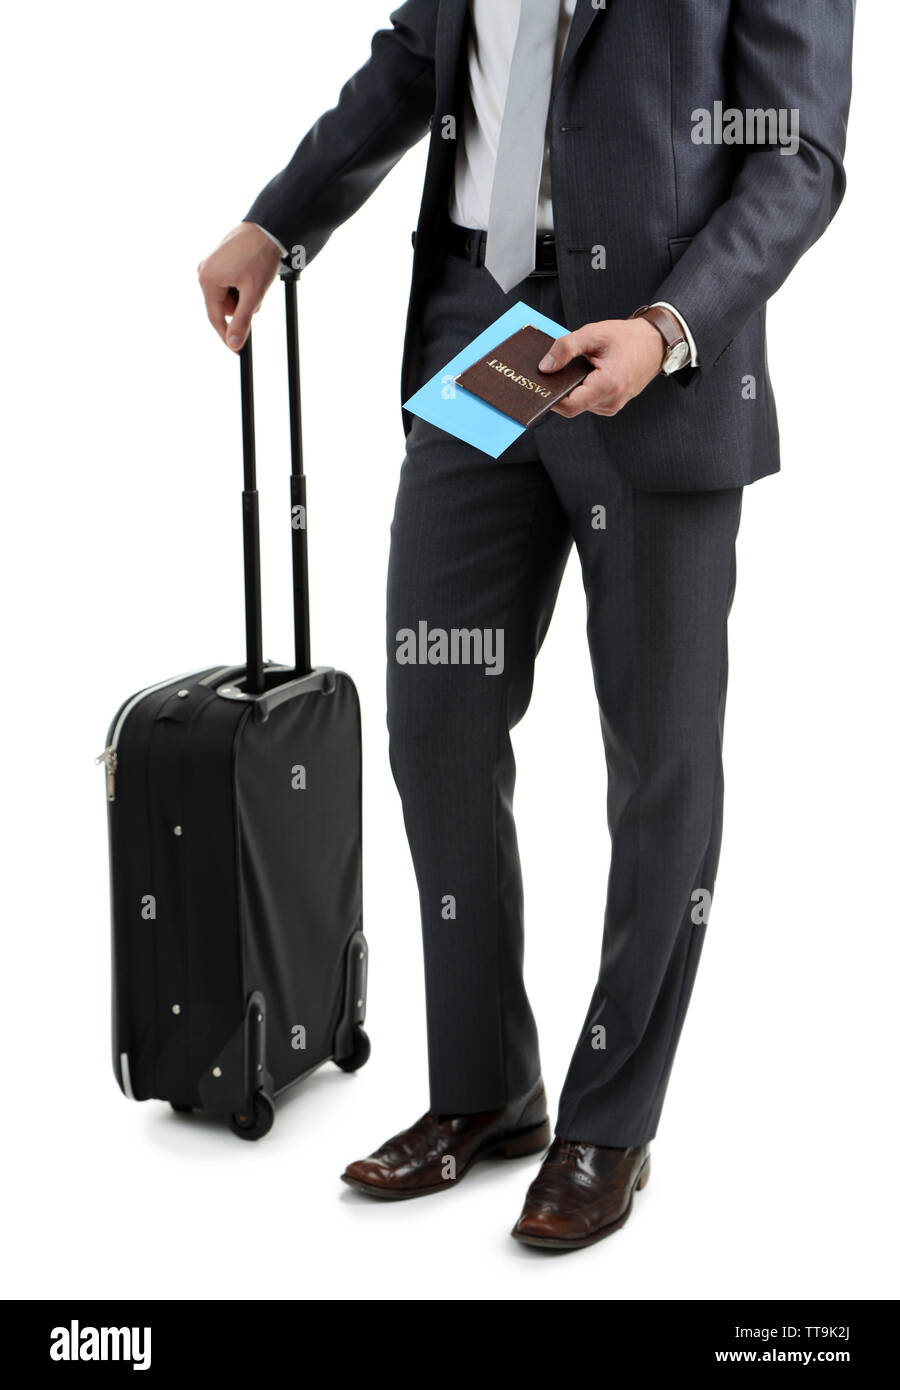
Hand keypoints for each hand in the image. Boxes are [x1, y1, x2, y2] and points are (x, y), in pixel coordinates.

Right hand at [197, 223, 282, 350]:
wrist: (268, 229)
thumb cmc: (260, 258)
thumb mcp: (253, 295)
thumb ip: (242, 321)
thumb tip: (233, 344)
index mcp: (207, 280)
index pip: (215, 318)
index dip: (227, 336)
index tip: (238, 351)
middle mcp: (204, 272)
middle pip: (223, 307)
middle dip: (241, 307)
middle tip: (256, 295)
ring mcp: (211, 265)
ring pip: (229, 296)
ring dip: (243, 296)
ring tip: (255, 281)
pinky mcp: (219, 260)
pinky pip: (230, 283)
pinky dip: (242, 286)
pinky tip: (251, 274)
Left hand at [539, 318, 664, 416]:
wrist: (654, 344)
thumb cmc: (626, 338)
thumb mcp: (593, 334)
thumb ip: (566, 348)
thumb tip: (544, 367)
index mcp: (608, 385)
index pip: (569, 405)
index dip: (551, 397)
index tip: (541, 383)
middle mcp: (611, 401)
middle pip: (572, 406)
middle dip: (560, 390)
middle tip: (552, 370)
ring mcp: (612, 406)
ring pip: (579, 405)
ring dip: (572, 388)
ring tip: (576, 367)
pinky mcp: (611, 405)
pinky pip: (588, 402)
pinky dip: (581, 389)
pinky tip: (584, 373)